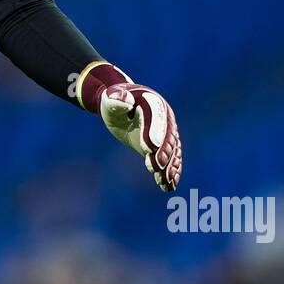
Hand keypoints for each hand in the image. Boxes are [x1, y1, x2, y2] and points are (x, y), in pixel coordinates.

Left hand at [77, 62, 182, 191]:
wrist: (120, 106)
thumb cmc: (113, 100)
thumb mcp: (111, 98)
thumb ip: (117, 98)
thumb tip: (125, 100)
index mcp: (153, 102)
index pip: (156, 119)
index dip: (154, 133)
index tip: (150, 149)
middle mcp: (165, 117)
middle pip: (167, 137)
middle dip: (164, 153)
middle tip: (158, 168)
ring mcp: (167, 132)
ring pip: (172, 150)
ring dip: (170, 167)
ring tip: (166, 182)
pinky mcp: (163, 145)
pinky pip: (170, 158)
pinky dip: (170, 171)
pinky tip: (168, 185)